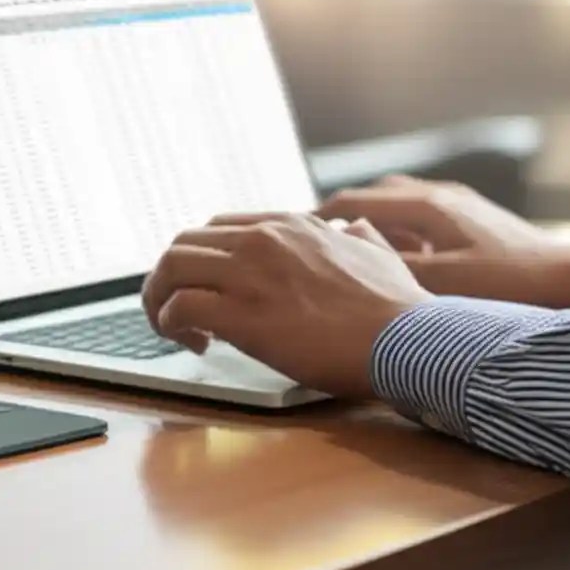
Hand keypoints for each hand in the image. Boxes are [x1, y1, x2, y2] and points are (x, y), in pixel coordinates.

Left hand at [142, 213, 430, 397]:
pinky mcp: (241, 315)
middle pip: (182, 244)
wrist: (409, 340)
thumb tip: (356, 226)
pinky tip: (194, 344)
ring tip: (173, 329)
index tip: (207, 286)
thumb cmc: (398, 308)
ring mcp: (249, 276)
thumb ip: (360, 237)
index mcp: (290, 226)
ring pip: (170, 269)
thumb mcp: (379, 252)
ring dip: (160, 299)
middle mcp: (263, 241)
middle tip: (176, 310)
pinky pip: (180, 307)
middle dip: (168, 278)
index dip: (202, 258)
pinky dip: (172, 324)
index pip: (218, 227)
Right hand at [318, 175, 569, 308]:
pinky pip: (420, 224)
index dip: (314, 219)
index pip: (351, 202)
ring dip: (370, 229)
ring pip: (396, 210)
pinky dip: (398, 239)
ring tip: (351, 257)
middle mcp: (438, 198)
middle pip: (371, 199)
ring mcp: (458, 209)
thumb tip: (341, 259)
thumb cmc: (510, 283)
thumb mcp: (439, 282)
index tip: (289, 236)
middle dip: (338, 220)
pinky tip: (397, 267)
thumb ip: (387, 266)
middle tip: (313, 246)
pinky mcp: (472, 225)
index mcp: (424, 206)